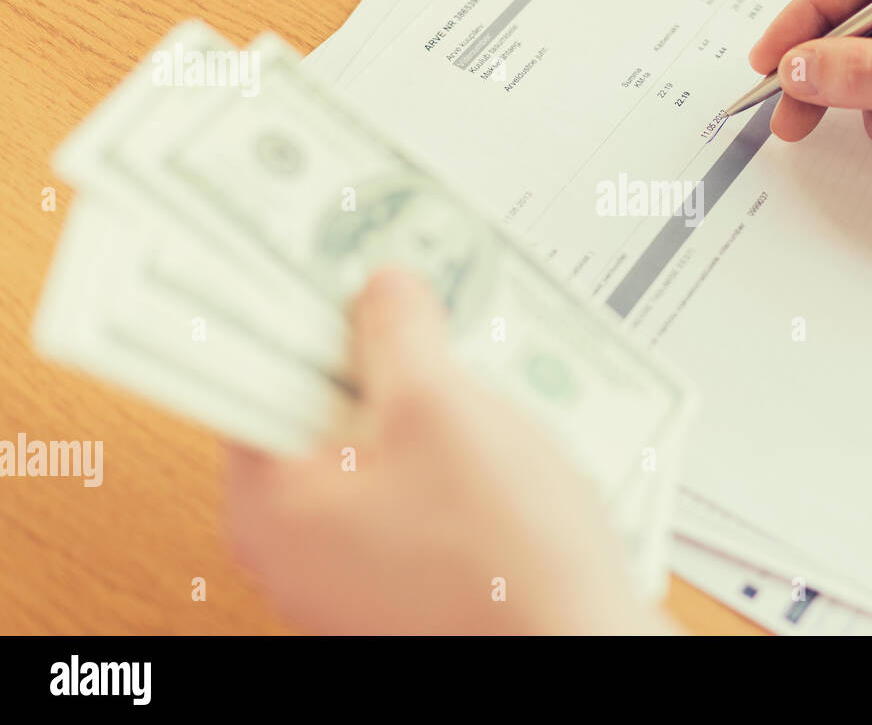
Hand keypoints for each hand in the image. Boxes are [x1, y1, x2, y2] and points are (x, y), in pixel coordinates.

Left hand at [226, 268, 672, 634]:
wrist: (583, 648)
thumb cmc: (508, 559)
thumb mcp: (446, 408)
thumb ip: (400, 332)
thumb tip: (383, 292)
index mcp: (271, 507)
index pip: (249, 376)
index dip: (290, 309)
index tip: (315, 262)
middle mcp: (294, 549)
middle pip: (312, 410)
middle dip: (368, 354)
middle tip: (411, 310)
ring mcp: (350, 571)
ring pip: (366, 450)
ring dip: (412, 402)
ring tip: (464, 370)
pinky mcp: (403, 579)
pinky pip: (404, 490)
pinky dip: (437, 452)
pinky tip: (488, 433)